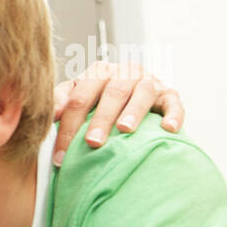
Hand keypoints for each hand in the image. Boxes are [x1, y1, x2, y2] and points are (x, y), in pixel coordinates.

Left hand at [52, 62, 184, 165]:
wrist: (133, 92)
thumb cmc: (99, 99)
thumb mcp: (77, 96)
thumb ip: (62, 100)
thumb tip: (52, 114)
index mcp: (99, 72)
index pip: (79, 97)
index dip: (68, 125)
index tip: (61, 154)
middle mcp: (124, 72)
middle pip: (111, 94)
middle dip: (100, 119)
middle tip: (92, 142)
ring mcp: (149, 81)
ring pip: (142, 93)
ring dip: (133, 112)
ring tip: (125, 129)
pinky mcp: (169, 94)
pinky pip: (173, 103)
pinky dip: (173, 114)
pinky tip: (168, 128)